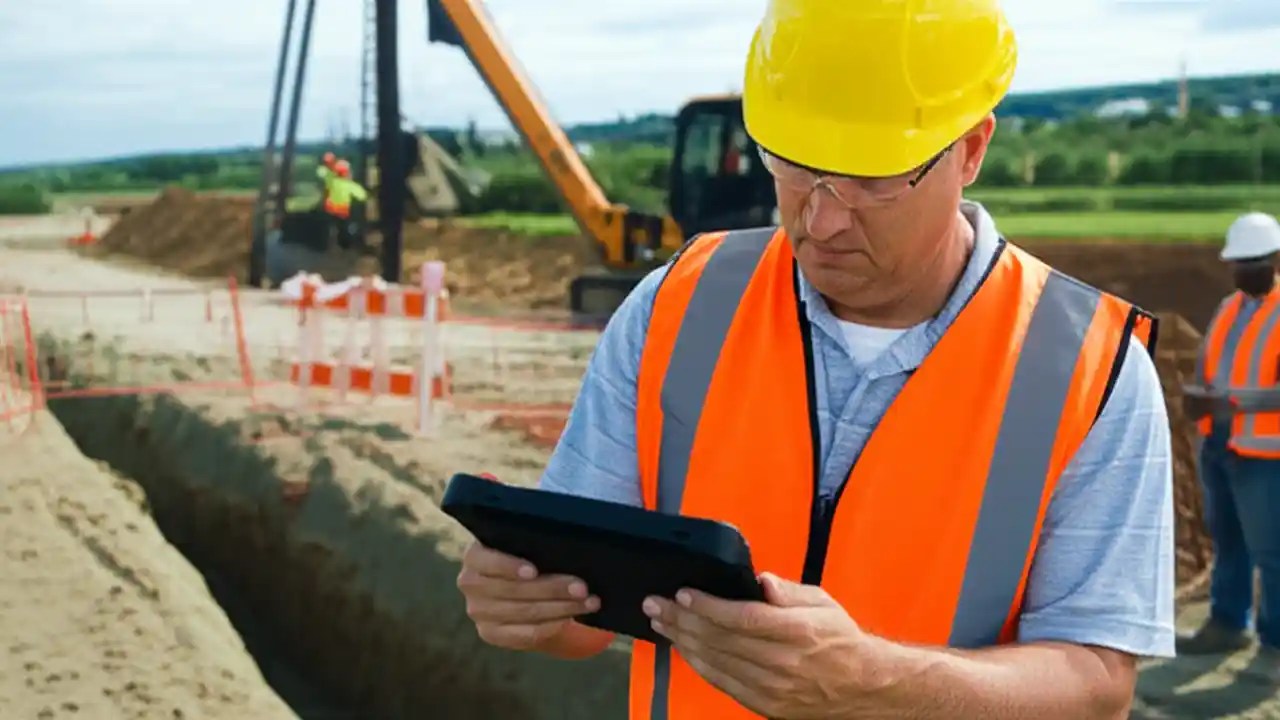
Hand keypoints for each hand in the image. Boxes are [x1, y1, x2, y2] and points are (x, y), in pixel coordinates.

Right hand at [456, 540, 599, 650]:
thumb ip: (537, 546)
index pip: (487, 561)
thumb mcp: (525, 545)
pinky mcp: (491, 634)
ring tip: (588, 602)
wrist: (516, 585)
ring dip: (560, 608)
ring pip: (524, 612)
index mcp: (475, 556)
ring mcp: (478, 611)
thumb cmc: (526, 555)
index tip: (534, 571)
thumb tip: (571, 550)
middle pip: (513, 590)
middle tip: (582, 587)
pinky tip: (570, 618)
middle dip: (552, 589)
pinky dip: (551, 626)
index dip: (509, 567)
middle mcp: (469, 583)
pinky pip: (525, 634)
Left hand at [643, 572, 882, 718]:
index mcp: (797, 632)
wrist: (861, 687)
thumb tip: (762, 580)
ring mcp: (771, 688)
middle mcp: (782, 662)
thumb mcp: (822, 603)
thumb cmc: (840, 639)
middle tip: (655, 603)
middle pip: (720, 640)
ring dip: (682, 641)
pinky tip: (682, 648)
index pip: (741, 618)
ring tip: (660, 622)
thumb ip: (789, 591)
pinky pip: (722, 682)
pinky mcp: (764, 704)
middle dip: (681, 620)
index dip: (707, 606)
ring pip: (715, 662)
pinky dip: (698, 664)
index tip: (683, 594)